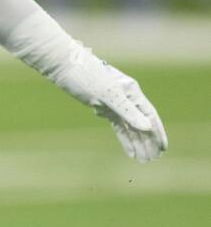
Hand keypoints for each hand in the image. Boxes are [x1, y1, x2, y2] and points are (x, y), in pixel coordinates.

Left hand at [56, 46, 167, 162]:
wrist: (63, 66)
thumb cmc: (85, 76)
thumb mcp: (107, 95)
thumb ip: (127, 111)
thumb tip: (147, 127)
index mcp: (131, 92)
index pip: (149, 115)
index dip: (157, 132)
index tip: (163, 148)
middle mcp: (126, 97)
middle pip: (141, 122)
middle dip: (148, 141)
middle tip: (153, 160)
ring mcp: (114, 102)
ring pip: (129, 126)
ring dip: (136, 142)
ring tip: (143, 159)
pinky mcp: (103, 105)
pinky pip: (117, 124)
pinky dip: (123, 137)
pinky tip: (129, 151)